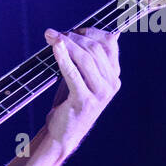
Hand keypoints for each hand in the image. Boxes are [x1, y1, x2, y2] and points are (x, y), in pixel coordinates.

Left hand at [43, 26, 119, 158]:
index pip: (109, 43)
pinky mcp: (84, 100)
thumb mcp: (85, 78)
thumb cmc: (71, 103)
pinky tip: (55, 47)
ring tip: (51, 37)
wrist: (64, 134)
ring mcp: (100, 93)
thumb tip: (104, 33)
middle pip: (95, 49)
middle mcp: (112, 84)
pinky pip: (73, 73)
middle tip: (54, 34)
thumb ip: (92, 59)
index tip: (71, 30)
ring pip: (86, 58)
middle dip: (74, 37)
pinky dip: (63, 57)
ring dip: (66, 44)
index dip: (90, 32)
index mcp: (114, 76)